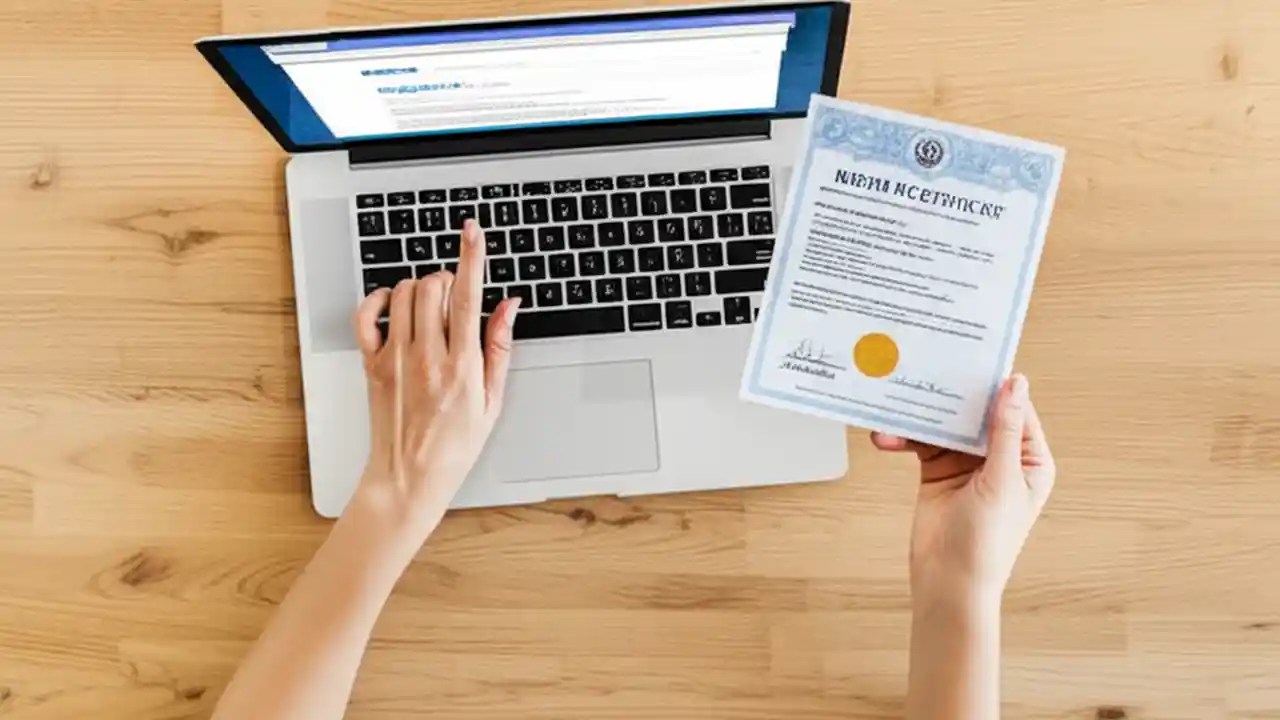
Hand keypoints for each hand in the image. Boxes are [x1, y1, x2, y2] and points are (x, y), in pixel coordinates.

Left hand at [351, 220, 520, 535]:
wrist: (409, 478)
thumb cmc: (455, 445)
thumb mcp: (492, 400)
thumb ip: (500, 348)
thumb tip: (509, 306)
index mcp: (462, 366)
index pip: (467, 296)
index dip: (472, 256)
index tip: (473, 230)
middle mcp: (427, 357)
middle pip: (432, 287)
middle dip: (447, 277)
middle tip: (455, 292)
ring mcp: (395, 359)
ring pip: (404, 294)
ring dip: (419, 287)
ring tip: (430, 306)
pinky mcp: (371, 365)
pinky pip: (367, 316)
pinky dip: (379, 299)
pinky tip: (393, 304)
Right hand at [871, 374, 1054, 606]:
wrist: (948, 582)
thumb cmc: (987, 541)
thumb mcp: (1001, 480)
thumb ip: (1003, 430)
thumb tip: (1016, 383)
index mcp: (1029, 460)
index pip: (1013, 410)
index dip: (994, 386)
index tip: (972, 360)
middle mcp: (1000, 458)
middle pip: (975, 414)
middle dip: (951, 397)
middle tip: (928, 370)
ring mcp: (967, 465)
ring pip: (944, 426)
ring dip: (920, 419)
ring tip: (896, 406)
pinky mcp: (937, 472)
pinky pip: (921, 444)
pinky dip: (904, 438)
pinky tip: (885, 436)